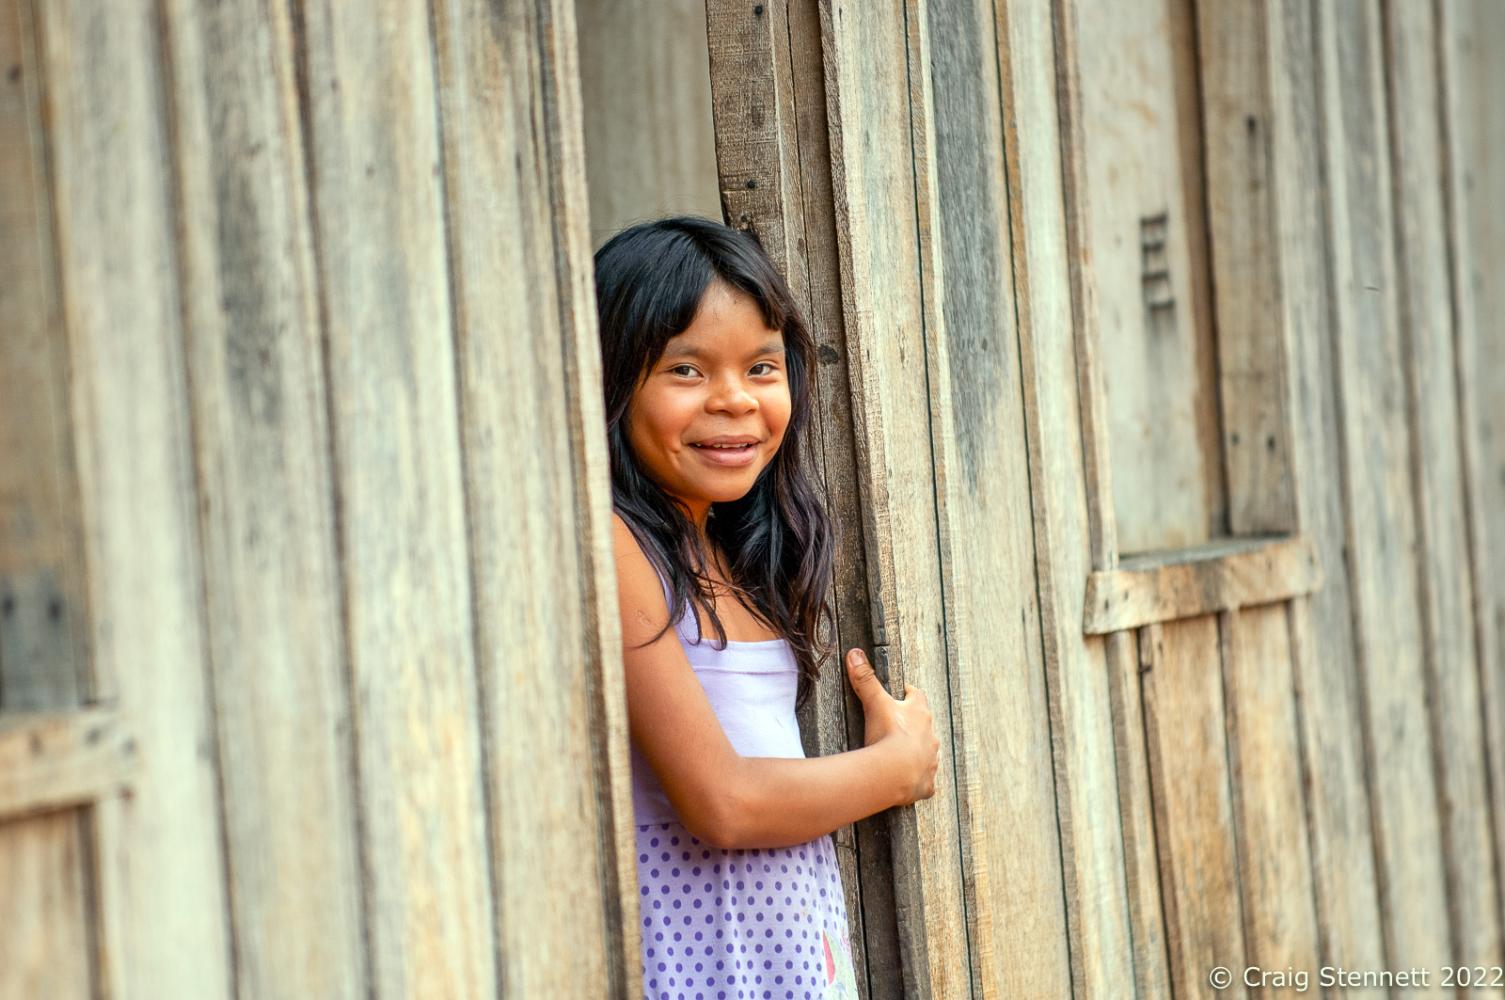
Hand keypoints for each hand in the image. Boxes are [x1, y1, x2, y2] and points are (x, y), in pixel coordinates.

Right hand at [844, 648, 940, 806]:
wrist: (895, 772)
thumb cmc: (888, 735)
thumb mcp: (875, 702)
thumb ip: (865, 679)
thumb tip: (854, 653)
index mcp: (920, 714)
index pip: (917, 697)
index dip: (909, 693)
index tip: (904, 691)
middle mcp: (930, 736)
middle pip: (924, 726)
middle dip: (914, 725)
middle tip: (899, 726)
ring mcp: (931, 762)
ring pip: (927, 754)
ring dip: (917, 753)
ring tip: (902, 756)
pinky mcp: (926, 784)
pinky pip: (925, 782)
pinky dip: (918, 781)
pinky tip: (908, 782)